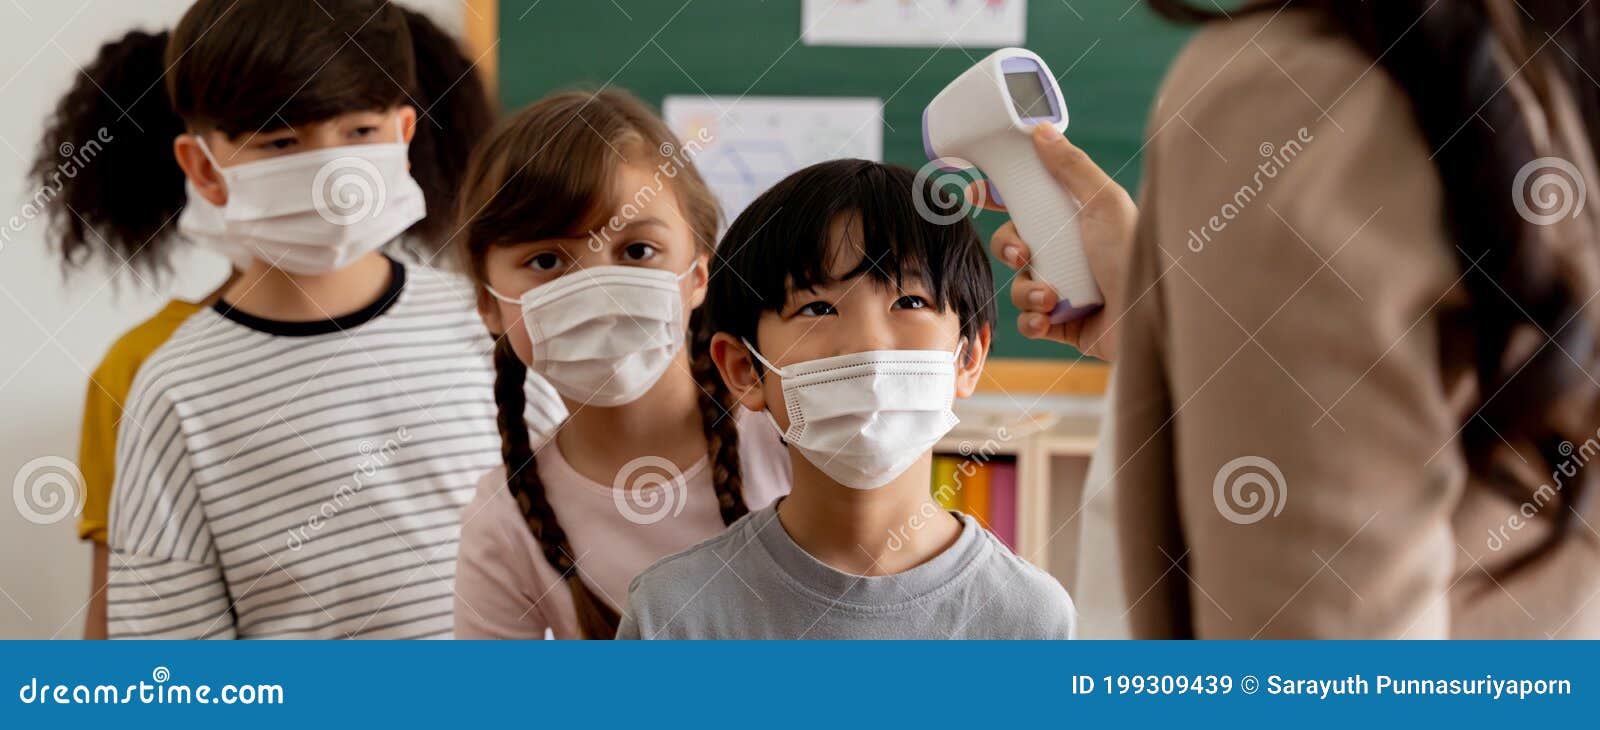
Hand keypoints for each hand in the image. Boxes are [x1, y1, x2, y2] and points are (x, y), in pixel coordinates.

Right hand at [965, 124, 1136, 360]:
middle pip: (1013, 244)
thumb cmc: (1133, 254)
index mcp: (1076, 221)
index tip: (975, 193)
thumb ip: (1072, 167)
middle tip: (1022, 254)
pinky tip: (1048, 318)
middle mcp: (1069, 254)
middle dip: (1008, 249)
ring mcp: (1065, 290)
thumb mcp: (1104, 203)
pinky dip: (1033, 320)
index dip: (999, 197)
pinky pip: (1029, 322)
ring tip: (1051, 298)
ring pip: (1019, 286)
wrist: (1148, 315)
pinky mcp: (1063, 324)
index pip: (1029, 203)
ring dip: (1027, 291)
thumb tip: (1040, 130)